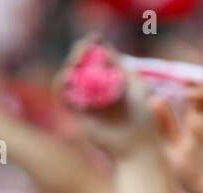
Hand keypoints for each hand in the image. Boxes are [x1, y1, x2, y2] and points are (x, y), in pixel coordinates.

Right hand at [57, 38, 157, 159]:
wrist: (137, 144)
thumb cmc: (142, 116)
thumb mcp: (134, 83)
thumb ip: (119, 64)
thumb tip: (101, 45)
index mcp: (110, 82)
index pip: (96, 59)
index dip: (93, 47)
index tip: (94, 38)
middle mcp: (95, 91)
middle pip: (81, 66)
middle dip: (80, 54)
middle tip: (84, 48)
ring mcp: (85, 103)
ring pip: (69, 79)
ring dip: (70, 66)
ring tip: (77, 59)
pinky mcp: (76, 116)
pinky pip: (62, 97)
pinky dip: (61, 85)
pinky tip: (67, 76)